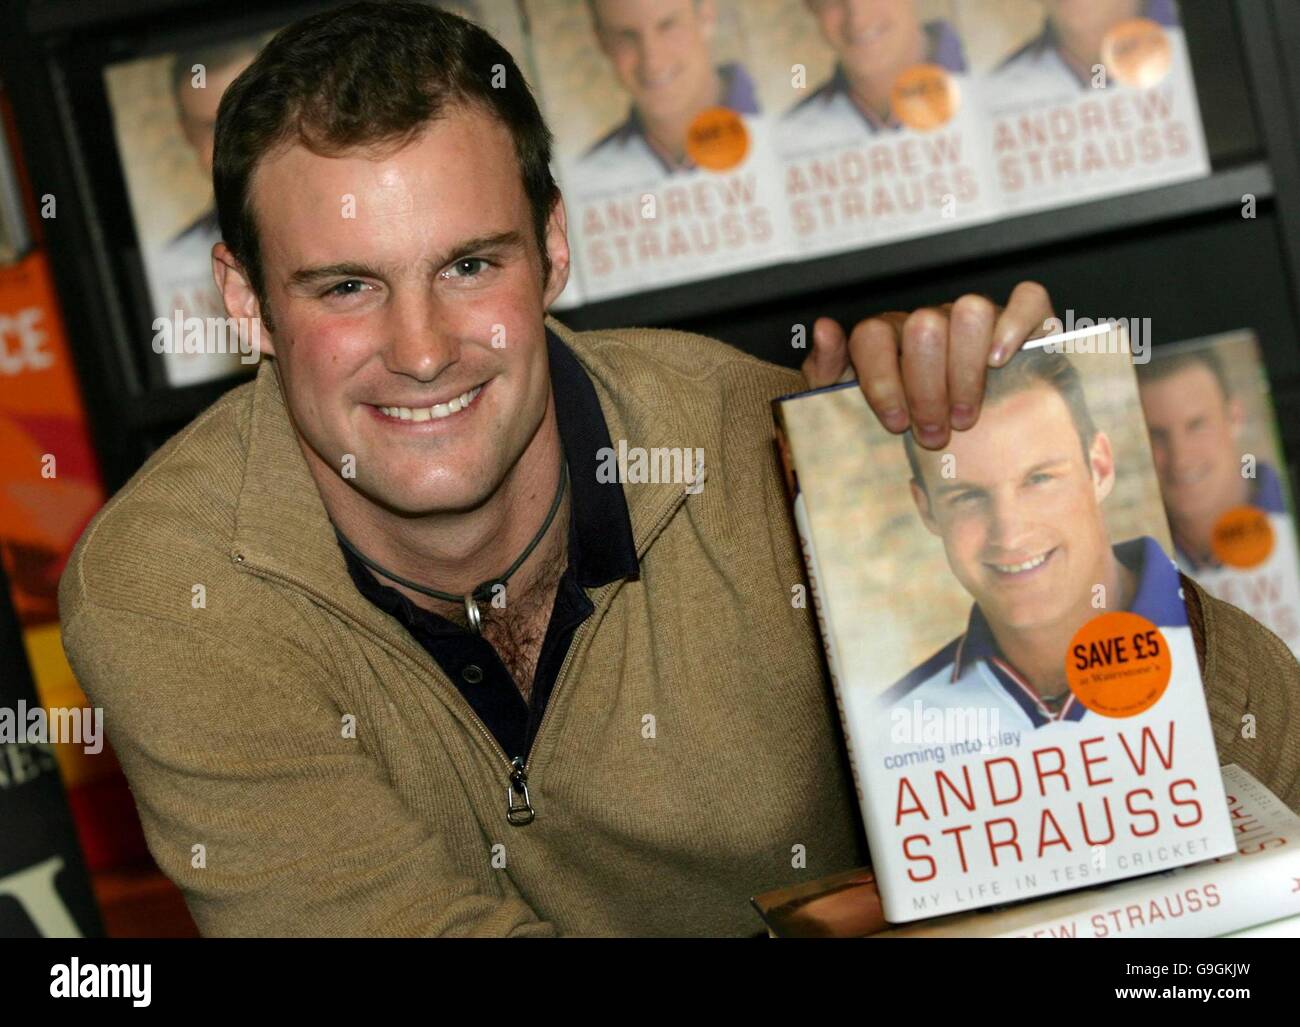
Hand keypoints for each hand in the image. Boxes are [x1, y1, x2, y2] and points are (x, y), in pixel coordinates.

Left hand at [801, 281, 1055, 449]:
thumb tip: (824, 329)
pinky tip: (1001, 362)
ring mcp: (973, 318)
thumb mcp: (850, 402)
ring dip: (967, 371)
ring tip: (965, 417)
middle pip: (924, 327)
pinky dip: (1016, 326)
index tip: (897, 423)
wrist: (957, 438)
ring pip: (971, 311)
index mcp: (887, 337)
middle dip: (928, 390)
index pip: (874, 335)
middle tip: (935, 433)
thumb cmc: (902, 419)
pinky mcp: (1021, 321)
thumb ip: (827, 369)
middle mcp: (930, 321)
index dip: (882, 380)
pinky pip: (1027, 300)